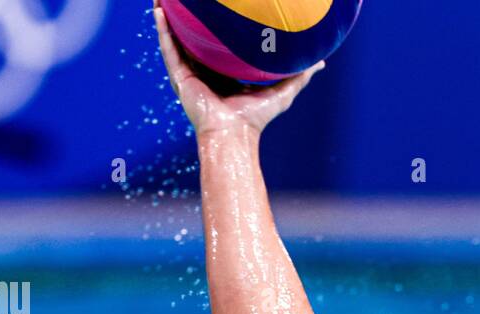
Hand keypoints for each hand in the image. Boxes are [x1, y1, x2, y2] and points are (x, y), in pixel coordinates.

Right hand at [153, 0, 323, 136]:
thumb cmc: (257, 118)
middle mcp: (203, 73)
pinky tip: (159, 10)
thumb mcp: (282, 91)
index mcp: (222, 74)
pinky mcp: (179, 78)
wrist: (234, 134)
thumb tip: (320, 63)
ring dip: (166, 18)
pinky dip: (163, 30)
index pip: (215, 45)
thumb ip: (299, 76)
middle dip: (186, 18)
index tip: (215, 7)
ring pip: (174, 40)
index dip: (213, 26)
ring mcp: (188, 75)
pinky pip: (168, 49)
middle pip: (191, 38)